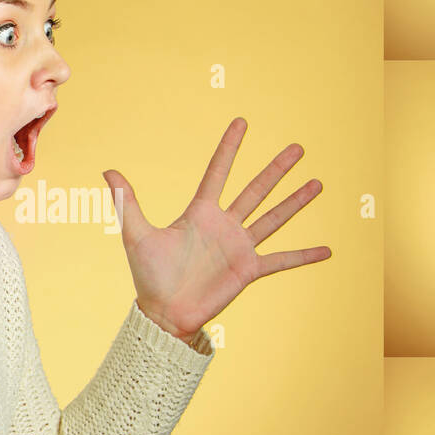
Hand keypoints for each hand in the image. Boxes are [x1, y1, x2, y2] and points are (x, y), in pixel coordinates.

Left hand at [101, 118, 330, 343]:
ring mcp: (239, 247)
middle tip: (298, 148)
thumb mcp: (136, 234)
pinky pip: (282, 260)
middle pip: (255, 189)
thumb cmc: (149, 275)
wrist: (164, 312)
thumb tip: (106, 170)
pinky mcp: (249, 270)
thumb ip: (127, 202)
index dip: (229, 147)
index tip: (242, 122)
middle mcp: (224, 225)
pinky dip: (304, 256)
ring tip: (317, 183)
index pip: (218, 171)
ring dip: (295, 202)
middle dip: (277, 169)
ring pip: (273, 217)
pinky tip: (328, 250)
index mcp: (199, 212)